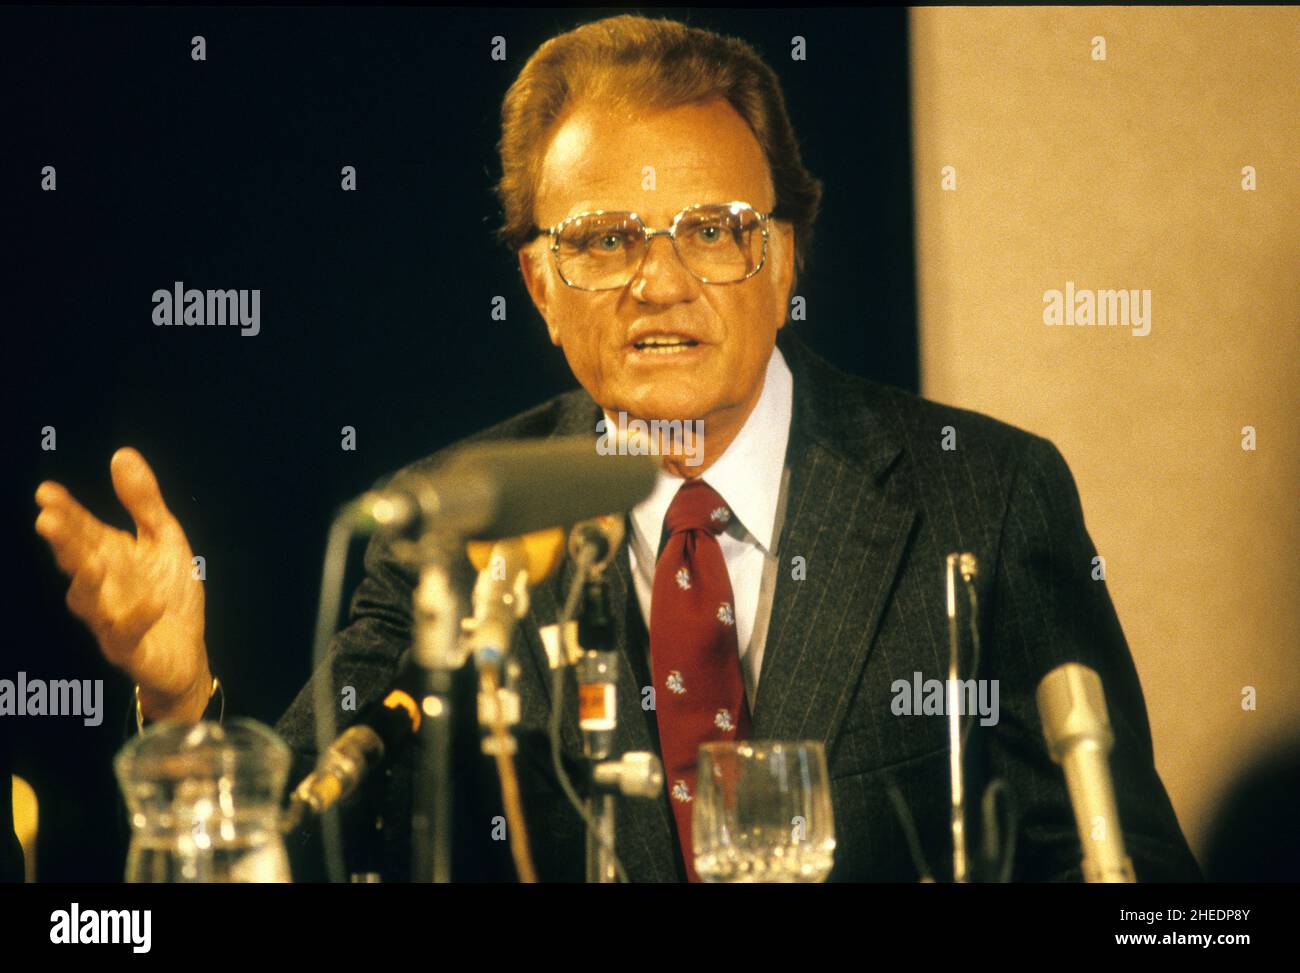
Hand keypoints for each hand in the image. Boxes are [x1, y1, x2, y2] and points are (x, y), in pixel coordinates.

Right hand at [34, 447, 211, 721]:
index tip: (46, 492)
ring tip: (91, 560)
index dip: (64, 512)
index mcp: (107, 556)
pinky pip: (129, 635)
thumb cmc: (168, 593)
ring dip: (88, 582)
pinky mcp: (131, 648)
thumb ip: (143, 501)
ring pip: (90, 602)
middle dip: (64, 543)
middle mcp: (101, 586)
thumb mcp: (163, 539)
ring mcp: (112, 619)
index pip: (81, 530)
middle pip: (77, 563)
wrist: (186, 652)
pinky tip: (152, 602)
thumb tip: (122, 454)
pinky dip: (138, 618)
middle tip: (48, 520)